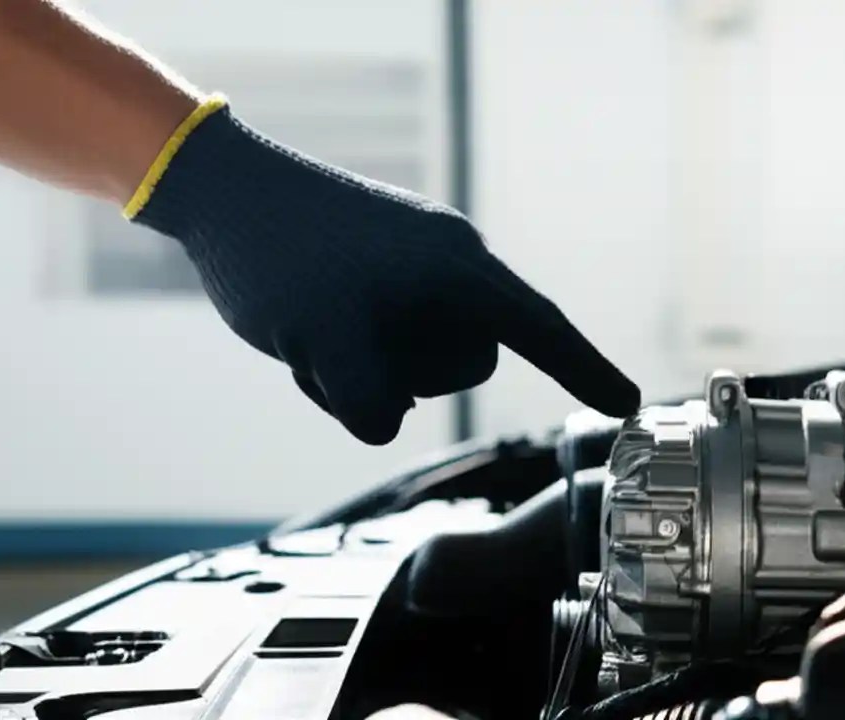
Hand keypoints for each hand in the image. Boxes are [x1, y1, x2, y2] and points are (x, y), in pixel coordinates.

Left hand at [128, 100, 639, 443]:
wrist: (219, 191)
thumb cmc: (276, 259)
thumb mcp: (324, 347)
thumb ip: (372, 405)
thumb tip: (388, 421)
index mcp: (457, 270)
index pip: (541, 331)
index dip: (587, 372)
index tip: (626, 405)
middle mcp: (447, 266)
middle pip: (466, 362)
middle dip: (406, 380)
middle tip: (335, 362)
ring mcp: (412, 270)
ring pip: (418, 360)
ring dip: (367, 373)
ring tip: (311, 346)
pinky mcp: (380, 277)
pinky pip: (389, 341)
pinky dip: (351, 357)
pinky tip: (306, 339)